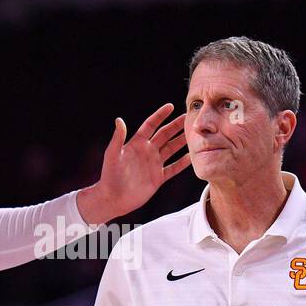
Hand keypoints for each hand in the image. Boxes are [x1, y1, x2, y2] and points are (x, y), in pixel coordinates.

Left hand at [83, 103, 190, 222]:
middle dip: (176, 126)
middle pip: (165, 135)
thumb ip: (117, 138)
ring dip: (182, 141)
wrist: (113, 198)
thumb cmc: (109, 176)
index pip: (151, 125)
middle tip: (189, 117)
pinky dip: (183, 163)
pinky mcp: (158, 178)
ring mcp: (153, 164)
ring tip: (195, 134)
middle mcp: (147, 151)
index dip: (160, 115)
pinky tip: (192, 157)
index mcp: (136, 143)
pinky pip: (173, 168)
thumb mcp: (112, 155)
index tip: (170, 106)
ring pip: (172, 149)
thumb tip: (119, 120)